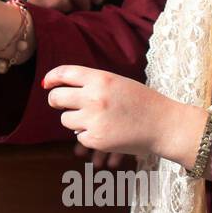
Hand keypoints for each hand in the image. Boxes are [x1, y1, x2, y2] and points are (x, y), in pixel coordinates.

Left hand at [42, 65, 208, 166]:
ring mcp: (93, 119)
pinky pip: (79, 137)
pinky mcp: (96, 139)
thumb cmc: (142, 102)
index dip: (52, 78)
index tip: (47, 84)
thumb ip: (91, 82)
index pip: (64, 73)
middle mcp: (94, 97)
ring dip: (74, 120)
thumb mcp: (117, 82)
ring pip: (65, 120)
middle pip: (56, 98)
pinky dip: (88, 136)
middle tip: (61, 104)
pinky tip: (106, 132)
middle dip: (56, 101)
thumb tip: (59, 86)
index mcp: (100, 79)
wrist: (164, 125)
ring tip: (95, 119)